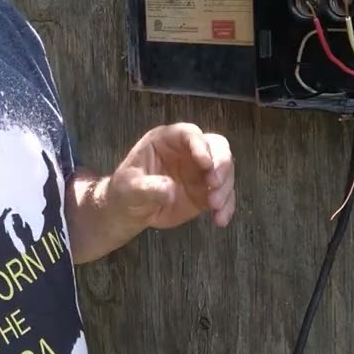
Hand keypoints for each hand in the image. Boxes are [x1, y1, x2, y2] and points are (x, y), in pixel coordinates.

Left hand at [108, 123, 235, 229]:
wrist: (131, 210)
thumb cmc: (127, 190)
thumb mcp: (129, 188)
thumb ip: (146, 187)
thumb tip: (169, 189)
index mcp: (166, 141)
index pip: (189, 133)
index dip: (200, 144)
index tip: (205, 163)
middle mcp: (187, 152)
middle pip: (216, 146)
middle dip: (221, 164)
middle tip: (215, 183)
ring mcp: (199, 171)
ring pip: (225, 170)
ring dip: (225, 188)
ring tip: (214, 206)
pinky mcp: (206, 191)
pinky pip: (224, 195)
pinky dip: (227, 206)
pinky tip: (220, 220)